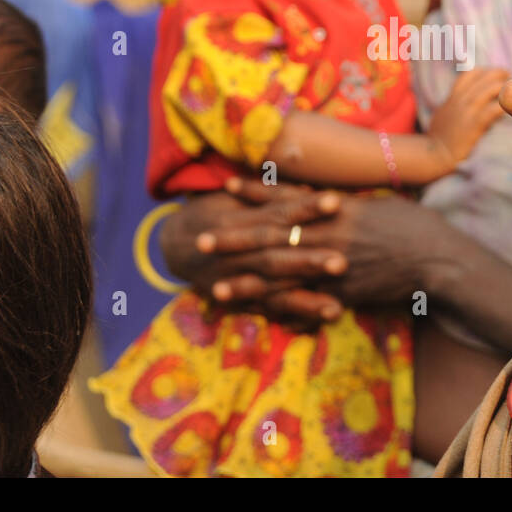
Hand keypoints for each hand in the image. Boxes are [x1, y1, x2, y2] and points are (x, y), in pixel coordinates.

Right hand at [161, 180, 348, 323]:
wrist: (170, 244)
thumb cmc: (213, 212)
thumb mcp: (234, 197)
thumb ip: (270, 195)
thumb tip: (310, 189)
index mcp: (238, 220)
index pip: (277, 213)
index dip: (305, 208)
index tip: (335, 202)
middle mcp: (237, 253)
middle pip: (276, 256)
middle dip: (308, 261)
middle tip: (341, 263)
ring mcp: (234, 279)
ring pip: (272, 290)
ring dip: (304, 300)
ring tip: (336, 309)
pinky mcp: (236, 300)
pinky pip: (265, 311)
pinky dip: (290, 317)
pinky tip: (317, 322)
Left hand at [175, 183, 461, 306]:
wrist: (435, 257)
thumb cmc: (412, 224)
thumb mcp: (376, 203)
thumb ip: (345, 204)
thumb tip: (324, 197)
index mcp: (335, 209)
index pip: (286, 199)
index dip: (254, 193)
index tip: (225, 186)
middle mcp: (328, 236)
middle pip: (272, 237)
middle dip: (234, 239)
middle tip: (199, 240)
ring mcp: (333, 267)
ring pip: (281, 275)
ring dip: (245, 281)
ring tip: (213, 285)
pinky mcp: (343, 294)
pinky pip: (306, 303)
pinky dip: (280, 309)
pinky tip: (256, 315)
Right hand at [425, 66, 507, 170]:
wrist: (434, 154)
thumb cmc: (438, 137)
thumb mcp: (443, 113)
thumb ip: (454, 104)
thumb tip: (467, 101)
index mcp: (452, 97)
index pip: (469, 74)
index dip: (484, 71)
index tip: (496, 76)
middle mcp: (460, 100)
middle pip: (483, 77)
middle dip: (499, 74)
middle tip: (510, 78)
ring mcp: (467, 111)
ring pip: (490, 89)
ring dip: (504, 87)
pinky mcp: (474, 125)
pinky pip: (493, 109)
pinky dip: (504, 106)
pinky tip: (511, 109)